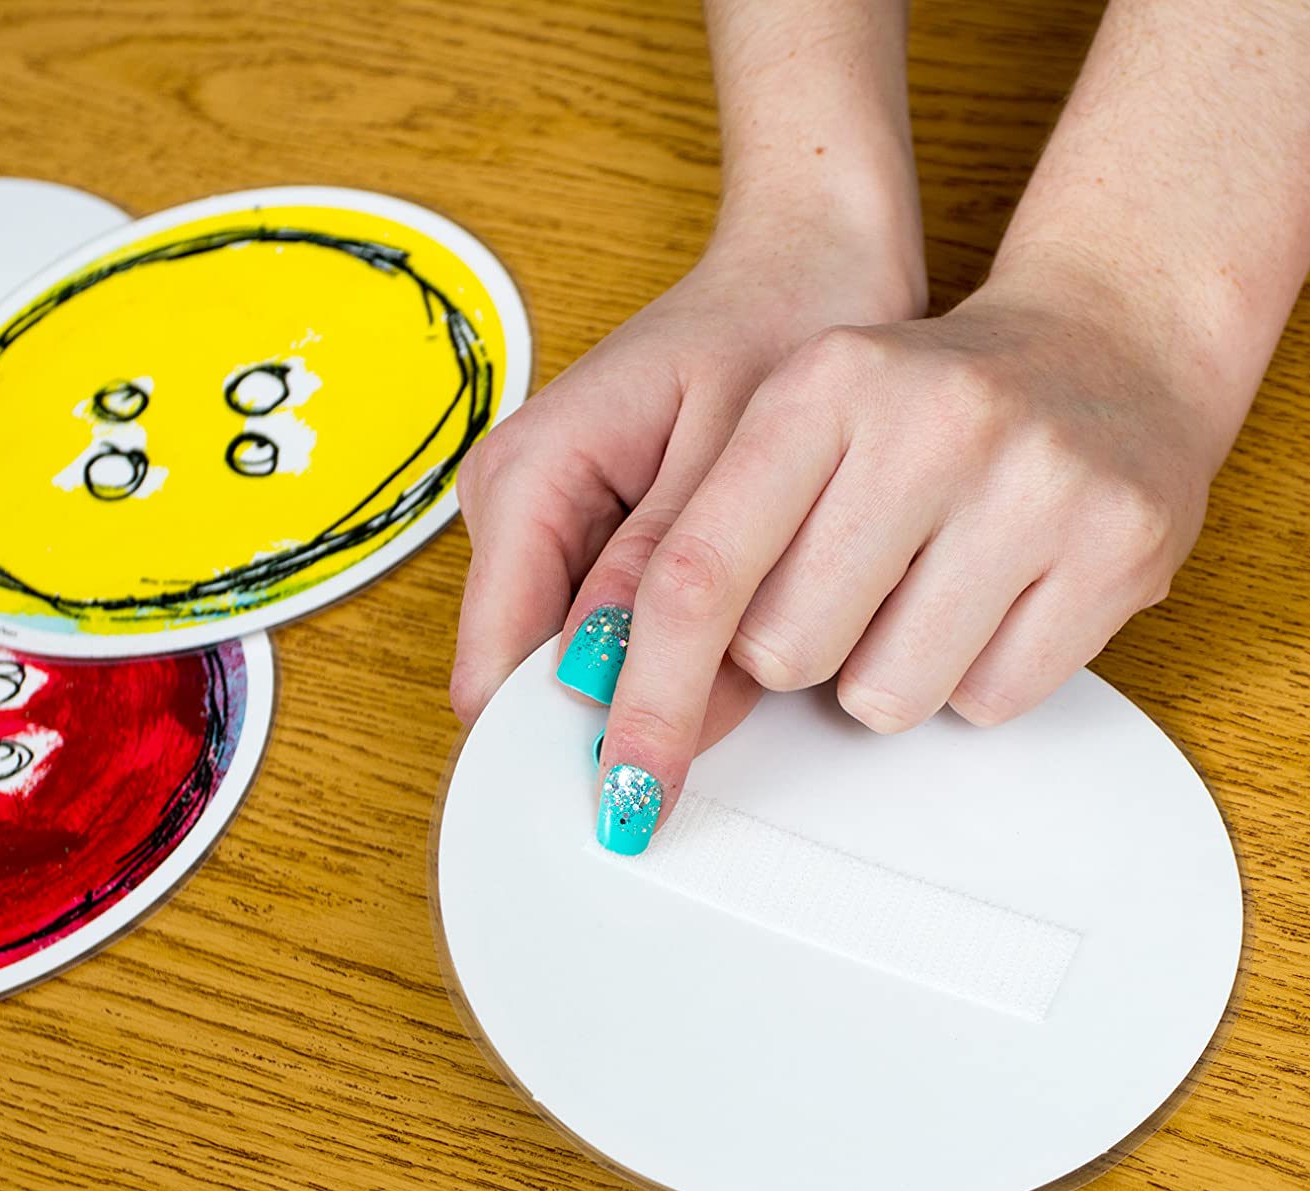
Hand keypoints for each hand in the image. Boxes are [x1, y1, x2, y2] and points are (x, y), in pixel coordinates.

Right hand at [448, 211, 924, 727]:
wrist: (809, 267)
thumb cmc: (775, 328)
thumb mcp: (734, 451)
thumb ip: (676, 576)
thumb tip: (622, 694)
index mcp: (526, 478)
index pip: (501, 664)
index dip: (560, 745)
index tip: (627, 805)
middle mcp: (520, 508)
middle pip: (536, 678)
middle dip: (619, 719)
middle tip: (716, 742)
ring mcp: (556, 530)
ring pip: (588, 668)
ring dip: (662, 691)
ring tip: (754, 670)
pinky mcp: (604, 544)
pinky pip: (628, 638)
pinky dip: (687, 659)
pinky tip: (750, 642)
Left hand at [589, 262, 1237, 853]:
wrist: (1114, 346)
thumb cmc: (934, 402)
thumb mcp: (808, 415)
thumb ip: (708, 531)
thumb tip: (613, 686)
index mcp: (830, 379)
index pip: (701, 572)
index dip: (651, 692)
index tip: (624, 778)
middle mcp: (937, 420)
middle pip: (789, 652)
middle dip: (799, 650)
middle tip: (851, 583)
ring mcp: (1038, 484)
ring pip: (889, 694)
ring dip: (891, 671)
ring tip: (934, 582)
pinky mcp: (1119, 549)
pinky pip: (991, 701)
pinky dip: (979, 675)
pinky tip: (1004, 592)